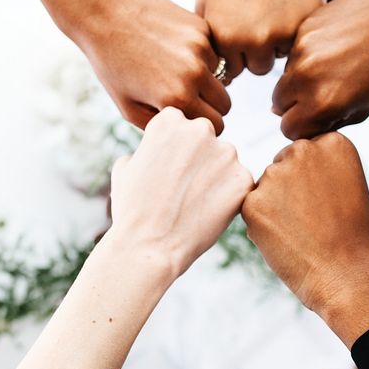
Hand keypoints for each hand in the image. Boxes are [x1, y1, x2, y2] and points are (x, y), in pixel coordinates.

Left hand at [51, 0, 231, 133]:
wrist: (104, 12)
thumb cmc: (111, 63)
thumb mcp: (127, 107)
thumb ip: (160, 125)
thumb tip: (185, 131)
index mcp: (177, 98)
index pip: (215, 126)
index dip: (205, 126)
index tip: (191, 119)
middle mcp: (194, 74)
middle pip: (225, 104)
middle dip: (211, 106)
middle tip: (190, 99)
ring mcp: (200, 48)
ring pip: (221, 76)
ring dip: (206, 78)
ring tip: (175, 70)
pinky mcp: (200, 27)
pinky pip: (213, 51)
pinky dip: (201, 55)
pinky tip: (174, 48)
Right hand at [107, 107, 252, 280]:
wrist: (149, 247)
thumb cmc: (132, 209)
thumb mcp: (126, 167)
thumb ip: (148, 148)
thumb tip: (159, 148)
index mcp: (170, 121)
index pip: (181, 124)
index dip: (175, 149)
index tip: (168, 170)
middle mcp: (201, 130)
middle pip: (206, 138)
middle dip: (199, 158)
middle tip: (184, 188)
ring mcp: (226, 154)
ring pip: (225, 161)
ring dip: (216, 176)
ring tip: (195, 203)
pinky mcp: (243, 180)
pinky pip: (239, 183)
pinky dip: (229, 197)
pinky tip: (209, 213)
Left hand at [197, 0, 323, 78]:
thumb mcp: (207, 4)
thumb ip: (212, 41)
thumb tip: (218, 74)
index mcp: (228, 37)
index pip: (230, 70)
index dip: (231, 55)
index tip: (233, 38)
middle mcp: (258, 40)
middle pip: (257, 68)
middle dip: (254, 52)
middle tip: (253, 24)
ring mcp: (286, 30)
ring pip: (280, 55)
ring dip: (275, 42)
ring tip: (268, 13)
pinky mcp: (308, 19)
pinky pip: (299, 37)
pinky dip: (293, 28)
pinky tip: (284, 6)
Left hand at [241, 133, 368, 344]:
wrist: (347, 278)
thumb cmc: (360, 241)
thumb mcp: (360, 191)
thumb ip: (333, 174)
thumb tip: (311, 176)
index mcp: (332, 143)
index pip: (309, 152)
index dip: (314, 179)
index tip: (325, 201)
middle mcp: (302, 150)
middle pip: (284, 163)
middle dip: (291, 187)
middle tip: (310, 220)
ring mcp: (274, 175)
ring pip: (266, 186)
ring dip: (275, 205)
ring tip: (301, 234)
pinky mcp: (252, 202)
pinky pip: (251, 208)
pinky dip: (263, 225)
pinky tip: (285, 242)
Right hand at [272, 0, 368, 139]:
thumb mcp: (364, 108)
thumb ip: (327, 120)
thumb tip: (290, 120)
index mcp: (323, 103)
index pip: (289, 129)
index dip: (304, 126)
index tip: (320, 117)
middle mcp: (306, 77)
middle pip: (279, 104)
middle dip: (296, 105)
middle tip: (324, 94)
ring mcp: (302, 49)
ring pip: (284, 77)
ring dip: (300, 79)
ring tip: (334, 68)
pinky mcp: (304, 27)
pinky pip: (293, 51)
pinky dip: (307, 55)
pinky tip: (334, 48)